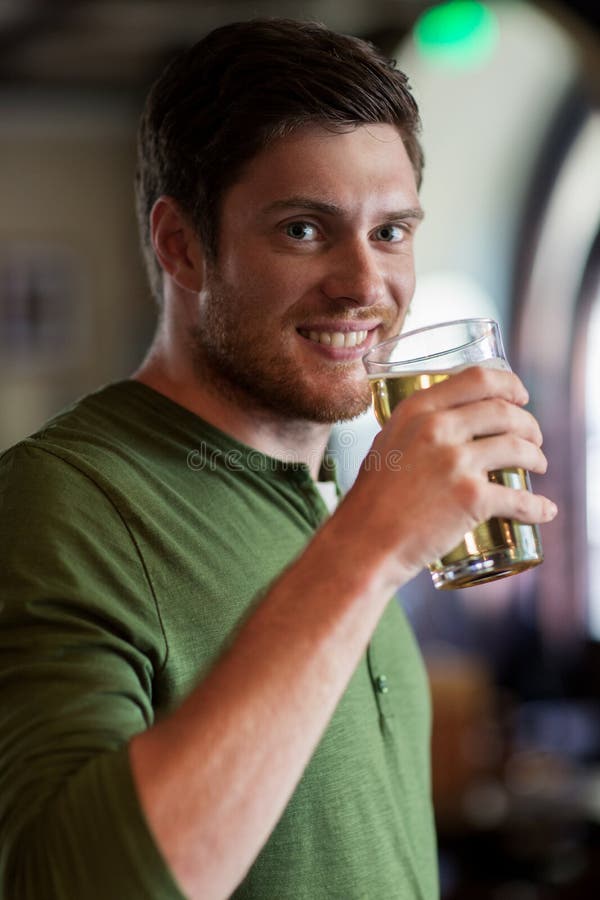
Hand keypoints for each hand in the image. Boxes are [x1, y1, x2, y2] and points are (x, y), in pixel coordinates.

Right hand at [340, 365, 556, 585]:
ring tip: (539, 466)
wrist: (363, 543)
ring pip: (518, 447)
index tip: (520, 397)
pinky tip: (544, 511)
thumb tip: (444, 424)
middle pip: (503, 411)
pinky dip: (537, 507)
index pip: (477, 378)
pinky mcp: (470, 497)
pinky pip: (518, 498)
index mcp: (417, 409)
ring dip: (537, 457)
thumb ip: (414, 429)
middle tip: (534, 438)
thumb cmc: (370, 501)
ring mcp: (455, 461)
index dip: (509, 384)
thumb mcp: (386, 445)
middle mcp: (438, 428)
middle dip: (529, 424)